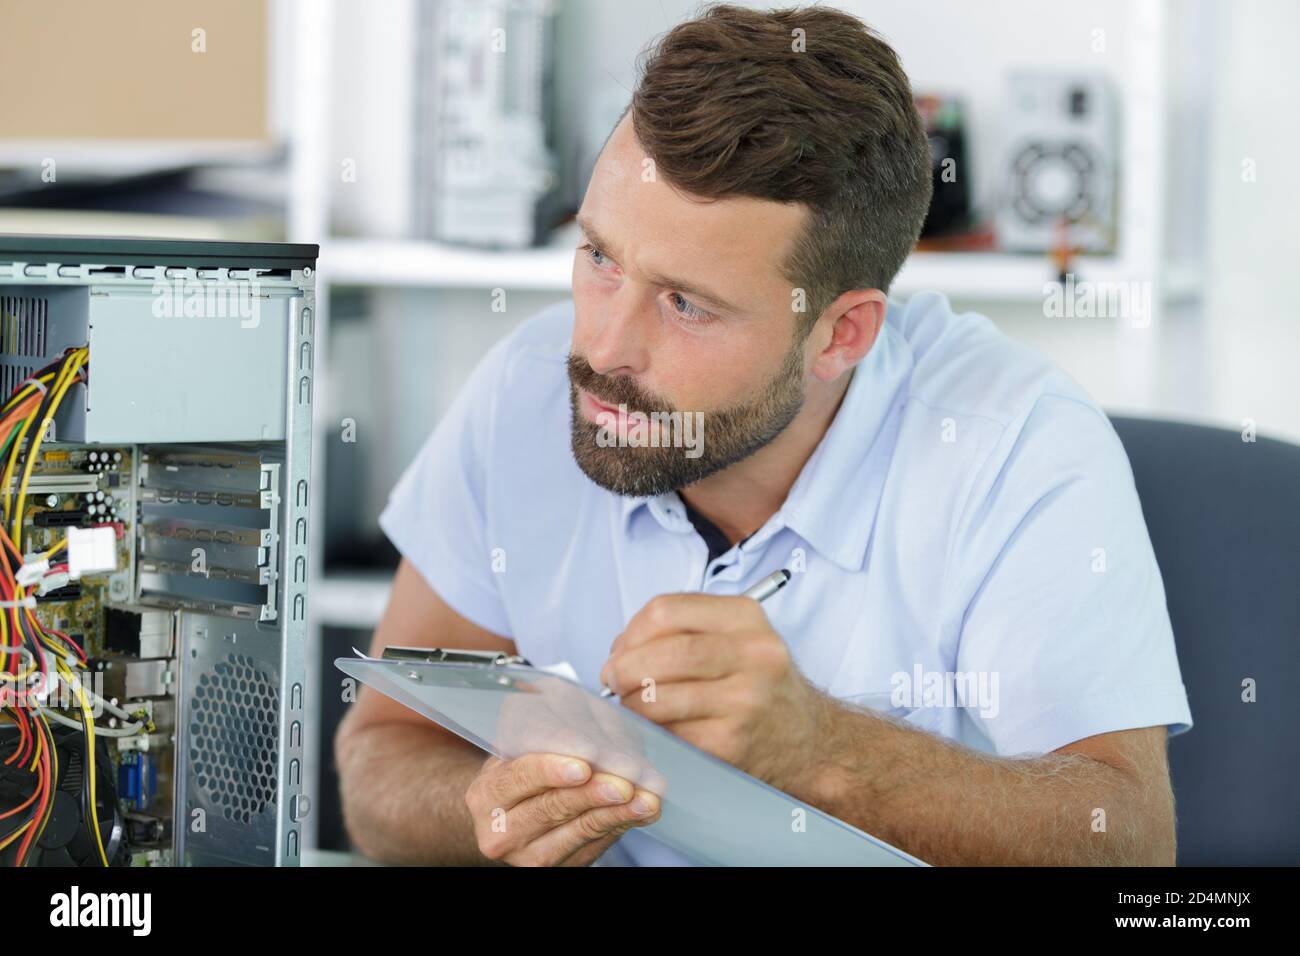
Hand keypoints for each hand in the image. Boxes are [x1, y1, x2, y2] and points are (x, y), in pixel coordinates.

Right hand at [464, 752, 660, 865]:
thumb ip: (543, 733)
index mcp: (487, 793)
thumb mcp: (517, 749)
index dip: (551, 771)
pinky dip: (620, 825)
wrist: (508, 815)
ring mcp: (528, 855)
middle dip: (592, 795)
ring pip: (577, 832)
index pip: (519, 778)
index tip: (583, 766)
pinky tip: (641, 811)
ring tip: (644, 799)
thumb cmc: (519, 772)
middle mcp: (501, 830)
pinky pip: (593, 846)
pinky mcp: (558, 867)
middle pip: (551, 809)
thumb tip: (578, 708)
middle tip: (623, 783)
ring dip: (616, 813)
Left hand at [600, 592, 827, 790]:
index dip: (631, 631)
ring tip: (631, 705)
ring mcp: (745, 701)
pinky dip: (651, 732)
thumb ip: (684, 630)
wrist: (808, 740)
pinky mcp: (732, 744)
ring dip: (631, 704)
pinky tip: (654, 728)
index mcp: (746, 617)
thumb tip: (620, 650)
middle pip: (664, 653)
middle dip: (624, 669)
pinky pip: (671, 735)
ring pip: (659, 698)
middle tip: (613, 680)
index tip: (620, 649)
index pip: (667, 610)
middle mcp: (753, 654)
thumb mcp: (738, 637)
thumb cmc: (759, 683)